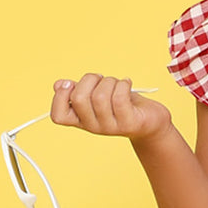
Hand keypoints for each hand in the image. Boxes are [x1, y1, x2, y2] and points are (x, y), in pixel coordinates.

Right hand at [51, 74, 172, 142]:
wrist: (149, 120)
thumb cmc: (121, 104)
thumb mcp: (96, 95)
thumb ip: (77, 90)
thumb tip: (59, 85)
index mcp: (80, 120)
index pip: (58, 116)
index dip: (60, 97)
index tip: (71, 83)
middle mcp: (93, 126)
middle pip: (80, 99)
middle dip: (90, 79)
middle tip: (101, 79)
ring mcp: (111, 127)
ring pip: (101, 96)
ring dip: (109, 81)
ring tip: (117, 83)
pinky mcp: (129, 123)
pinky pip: (120, 98)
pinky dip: (123, 84)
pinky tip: (127, 83)